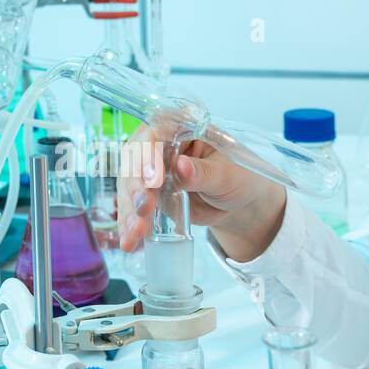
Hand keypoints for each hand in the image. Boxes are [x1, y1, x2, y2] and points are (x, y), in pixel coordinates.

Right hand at [115, 123, 286, 257]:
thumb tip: (182, 167)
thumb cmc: (239, 176)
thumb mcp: (227, 174)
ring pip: (130, 187)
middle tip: (143, 208)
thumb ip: (203, 172)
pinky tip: (129, 241)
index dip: (149, 155)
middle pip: (134, 161)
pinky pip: (133, 208)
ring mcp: (150, 171)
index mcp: (181, 127)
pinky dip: (130, 225)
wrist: (238, 202)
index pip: (156, 133)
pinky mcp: (148, 194)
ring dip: (130, 210)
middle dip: (135, 187)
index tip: (153, 180)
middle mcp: (160, 145)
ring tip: (136, 231)